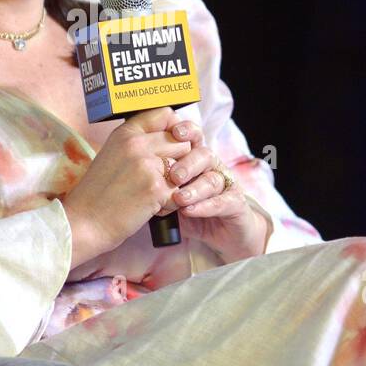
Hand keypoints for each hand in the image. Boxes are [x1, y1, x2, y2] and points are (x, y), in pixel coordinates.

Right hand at [61, 106, 191, 264]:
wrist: (84, 222)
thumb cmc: (97, 194)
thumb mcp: (113, 155)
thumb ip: (139, 142)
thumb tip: (172, 136)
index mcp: (126, 133)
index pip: (166, 114)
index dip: (176, 129)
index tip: (174, 143)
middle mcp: (137, 144)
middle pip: (182, 142)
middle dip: (179, 161)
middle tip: (161, 178)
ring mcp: (147, 165)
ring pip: (184, 168)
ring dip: (175, 184)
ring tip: (153, 195)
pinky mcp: (155, 188)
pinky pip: (180, 192)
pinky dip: (170, 205)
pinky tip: (150, 208)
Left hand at [155, 120, 267, 263]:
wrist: (222, 234)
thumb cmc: (190, 210)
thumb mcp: (169, 195)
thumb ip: (156, 181)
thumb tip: (130, 170)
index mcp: (195, 158)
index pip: (192, 137)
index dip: (185, 131)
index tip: (173, 133)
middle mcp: (212, 167)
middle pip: (203, 155)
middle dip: (188, 162)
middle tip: (173, 175)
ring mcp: (226, 185)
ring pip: (212, 179)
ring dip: (194, 188)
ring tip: (179, 198)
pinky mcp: (236, 204)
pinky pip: (223, 202)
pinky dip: (205, 206)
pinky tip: (190, 210)